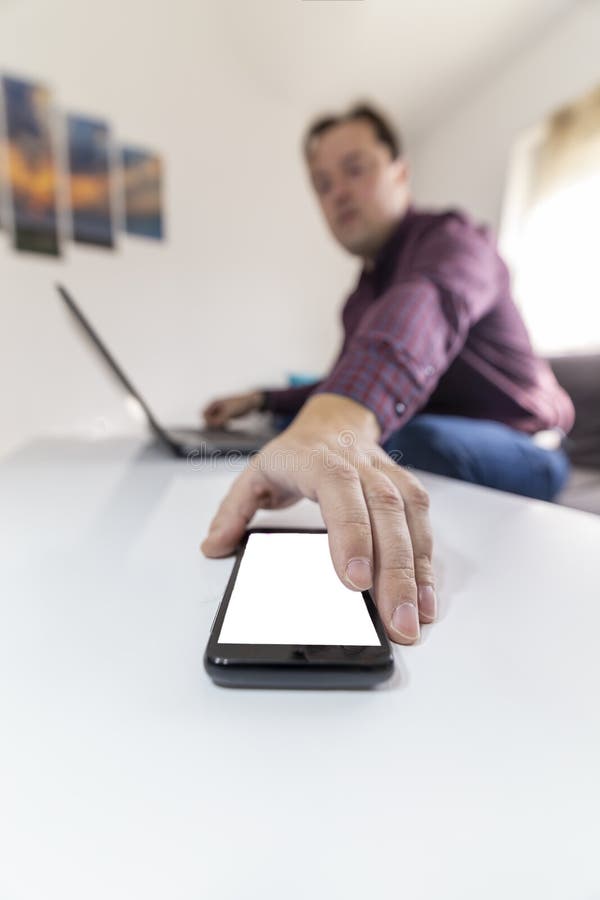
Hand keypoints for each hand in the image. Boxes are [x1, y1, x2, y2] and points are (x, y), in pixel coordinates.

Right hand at [201, 390, 263, 427]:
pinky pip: (220, 423)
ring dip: (217, 426)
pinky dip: (222, 426)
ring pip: (214, 422)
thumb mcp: (228, 412)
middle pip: (208, 419)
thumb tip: (212, 426)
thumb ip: (219, 419)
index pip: (203, 414)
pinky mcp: (226, 416)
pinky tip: (228, 426)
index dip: (207, 420)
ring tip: (224, 426)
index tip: (214, 425)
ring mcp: (220, 412)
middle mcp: (215, 407)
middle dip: (212, 424)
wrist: (251, 402)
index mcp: (214, 402)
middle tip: (219, 428)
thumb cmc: (239, 404)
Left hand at [201, 393, 435, 643]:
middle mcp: (359, 464)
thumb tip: (214, 545)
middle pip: (384, 511)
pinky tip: (426, 598)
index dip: (351, 532)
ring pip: (410, 518)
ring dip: (417, 571)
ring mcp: (387, 476)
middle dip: (394, 571)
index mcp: (316, 458)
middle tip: (394, 620)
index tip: (356, 580)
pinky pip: (423, 524)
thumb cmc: (298, 452)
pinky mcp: (407, 490)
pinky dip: (427, 563)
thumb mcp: (256, 473)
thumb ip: (233, 510)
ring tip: (416, 618)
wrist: (336, 420)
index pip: (338, 489)